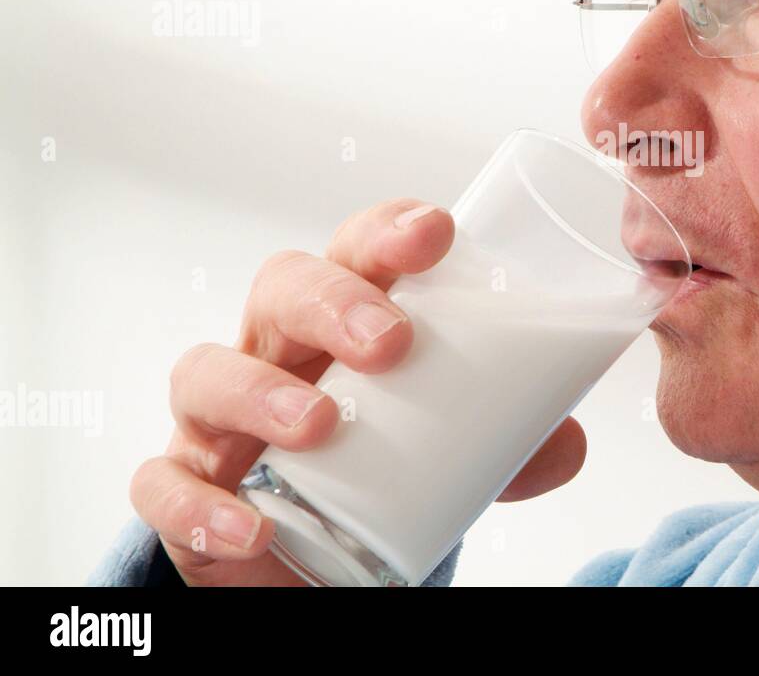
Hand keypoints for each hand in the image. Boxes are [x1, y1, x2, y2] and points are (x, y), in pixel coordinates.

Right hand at [128, 199, 587, 584]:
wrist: (309, 551)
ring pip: (208, 370)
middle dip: (333, 301)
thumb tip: (569, 441)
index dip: (389, 231)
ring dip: (263, 392)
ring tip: (322, 423)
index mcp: (346, 319)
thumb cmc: (380, 461)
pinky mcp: (185, 484)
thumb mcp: (455, 446)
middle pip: (283, 288)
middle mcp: (278, 349)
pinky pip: (165, 483)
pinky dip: (202, 504)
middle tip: (391, 341)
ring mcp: (220, 414)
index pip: (358, 249)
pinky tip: (253, 527)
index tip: (437, 234)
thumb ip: (512, 440)